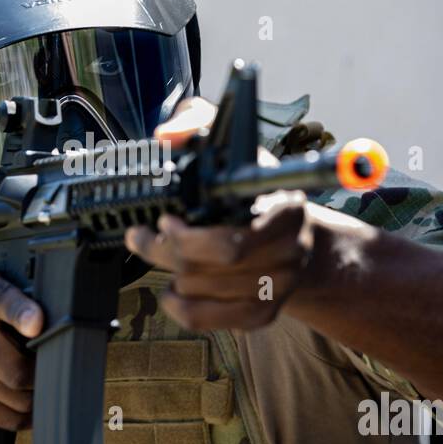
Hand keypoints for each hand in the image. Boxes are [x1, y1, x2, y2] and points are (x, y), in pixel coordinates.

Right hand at [0, 261, 42, 429]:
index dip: (20, 311)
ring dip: (32, 398)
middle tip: (42, 369)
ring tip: (27, 387)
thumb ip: (12, 301)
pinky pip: (7, 416)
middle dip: (39, 374)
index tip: (36, 323)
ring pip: (18, 395)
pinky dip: (22, 417)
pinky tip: (20, 407)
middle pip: (19, 364)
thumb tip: (60, 332)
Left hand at [125, 97, 314, 330]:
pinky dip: (178, 305)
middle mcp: (288, 253)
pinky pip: (206, 319)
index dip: (191, 237)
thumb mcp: (237, 148)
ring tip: (156, 250)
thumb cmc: (260, 195)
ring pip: (202, 290)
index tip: (165, 220)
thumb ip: (200, 124)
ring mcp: (278, 288)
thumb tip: (167, 135)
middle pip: (210, 266)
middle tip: (141, 233)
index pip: (234, 239)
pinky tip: (171, 288)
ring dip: (168, 271)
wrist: (301, 241)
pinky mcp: (262, 315)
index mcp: (284, 211)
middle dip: (164, 249)